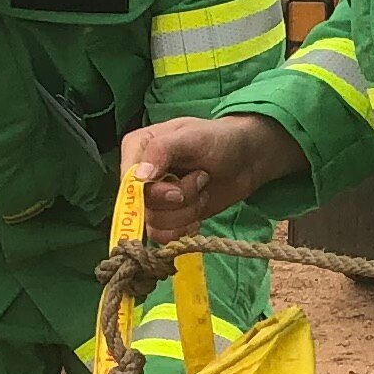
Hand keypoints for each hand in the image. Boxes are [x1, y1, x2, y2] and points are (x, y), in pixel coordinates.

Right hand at [121, 113, 302, 239]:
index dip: (151, 193)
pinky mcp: (168, 218)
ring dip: (187, 213)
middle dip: (179, 200)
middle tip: (202, 179)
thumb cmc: (219, 139)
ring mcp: (154, 200)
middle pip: (143, 207)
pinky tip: (199, 212)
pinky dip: (186, 228)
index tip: (177, 191)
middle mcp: (140, 176)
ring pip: (155, 225)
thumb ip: (162, 150)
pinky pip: (165, 237)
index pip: (127, 182)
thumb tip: (138, 178)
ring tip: (203, 190)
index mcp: (137, 149)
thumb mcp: (191, 137)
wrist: (246, 159)